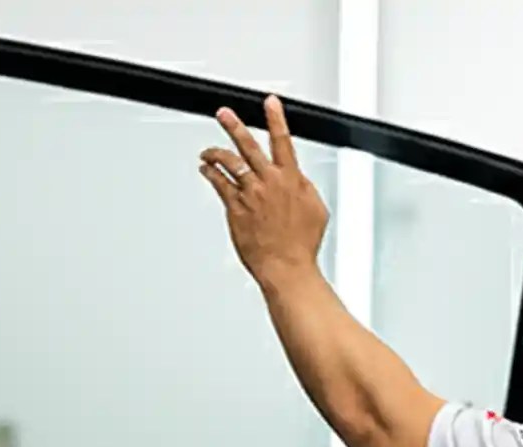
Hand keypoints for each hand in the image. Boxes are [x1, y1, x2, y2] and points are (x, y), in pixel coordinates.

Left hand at [199, 96, 328, 287]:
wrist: (286, 266)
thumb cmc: (302, 244)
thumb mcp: (317, 211)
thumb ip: (305, 189)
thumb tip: (299, 180)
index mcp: (292, 180)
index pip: (283, 141)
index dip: (276, 119)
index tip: (270, 103)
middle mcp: (269, 182)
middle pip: (249, 146)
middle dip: (234, 126)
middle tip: (224, 113)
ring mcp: (250, 194)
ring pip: (229, 162)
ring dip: (215, 152)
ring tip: (208, 149)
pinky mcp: (235, 208)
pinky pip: (218, 184)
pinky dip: (210, 173)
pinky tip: (205, 170)